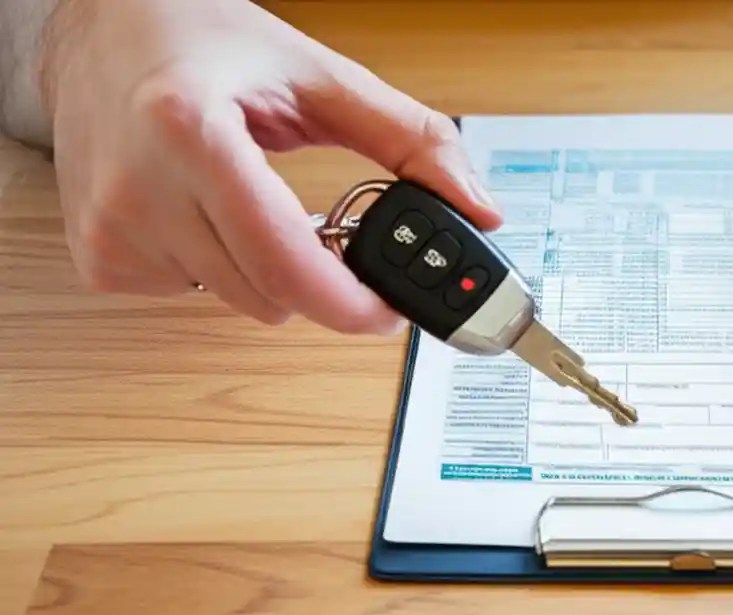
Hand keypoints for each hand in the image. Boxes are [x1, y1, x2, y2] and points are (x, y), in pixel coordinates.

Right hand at [38, 0, 501, 332]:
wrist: (105, 26)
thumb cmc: (200, 37)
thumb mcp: (319, 75)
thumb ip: (411, 141)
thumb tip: (477, 206)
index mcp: (191, 132)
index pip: (288, 264)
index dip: (352, 304)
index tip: (390, 310)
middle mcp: (138, 187)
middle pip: (269, 295)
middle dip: (318, 278)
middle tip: (328, 234)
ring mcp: (109, 227)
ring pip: (237, 301)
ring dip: (266, 270)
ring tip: (252, 200)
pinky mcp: (97, 256)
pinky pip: (192, 295)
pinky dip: (218, 266)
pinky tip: (205, 212)